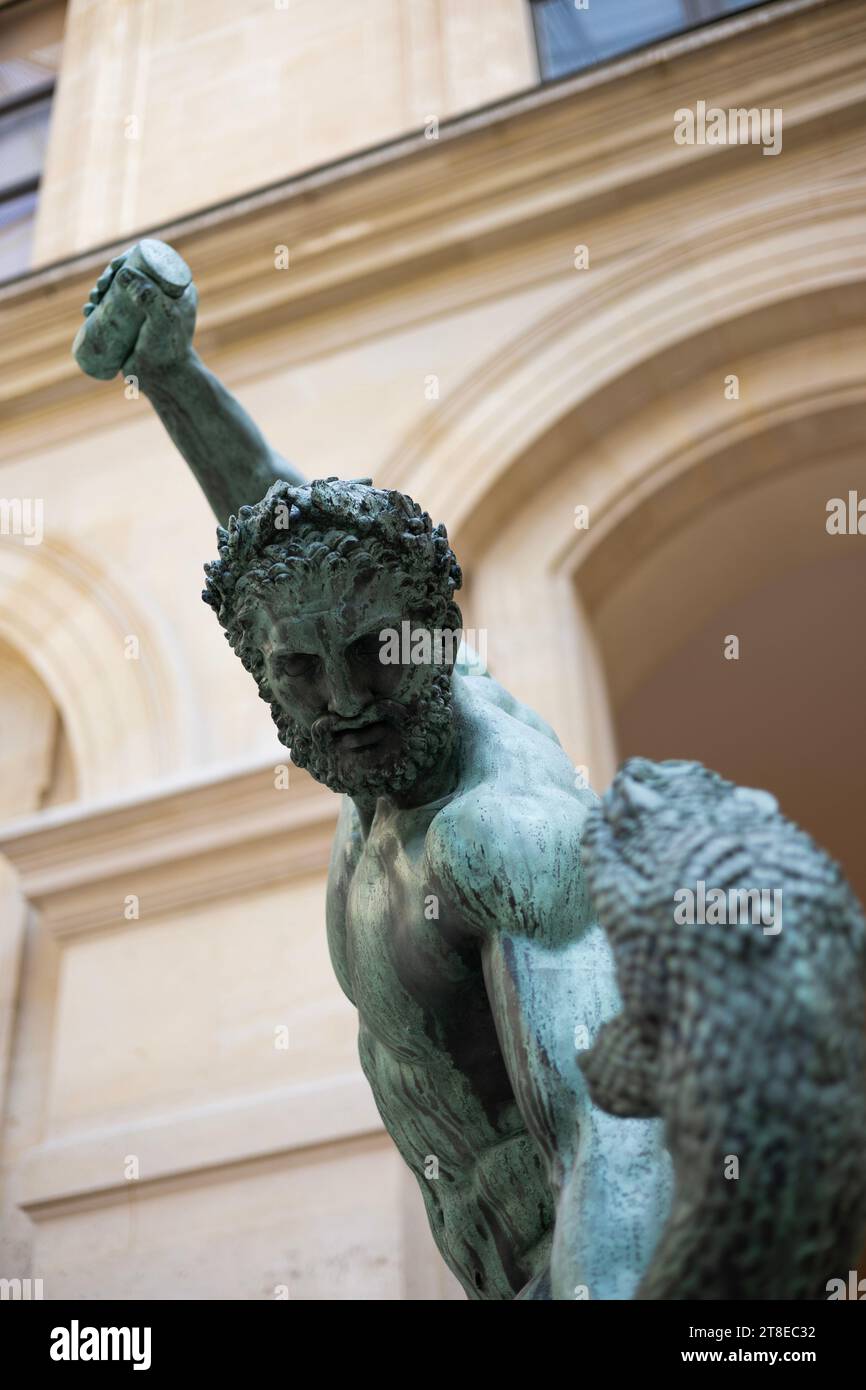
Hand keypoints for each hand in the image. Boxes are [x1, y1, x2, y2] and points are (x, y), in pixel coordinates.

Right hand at [78, 244, 197, 384]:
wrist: (165, 381)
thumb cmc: (168, 351)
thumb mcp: (161, 321)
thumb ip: (148, 297)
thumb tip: (122, 272)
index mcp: (177, 290)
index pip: (151, 264)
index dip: (128, 259)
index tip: (113, 267)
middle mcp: (163, 300)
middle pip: (133, 278)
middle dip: (110, 277)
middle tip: (98, 288)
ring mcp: (147, 315)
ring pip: (120, 295)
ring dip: (101, 291)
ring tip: (92, 300)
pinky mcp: (134, 329)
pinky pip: (115, 313)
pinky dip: (99, 309)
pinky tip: (88, 310)